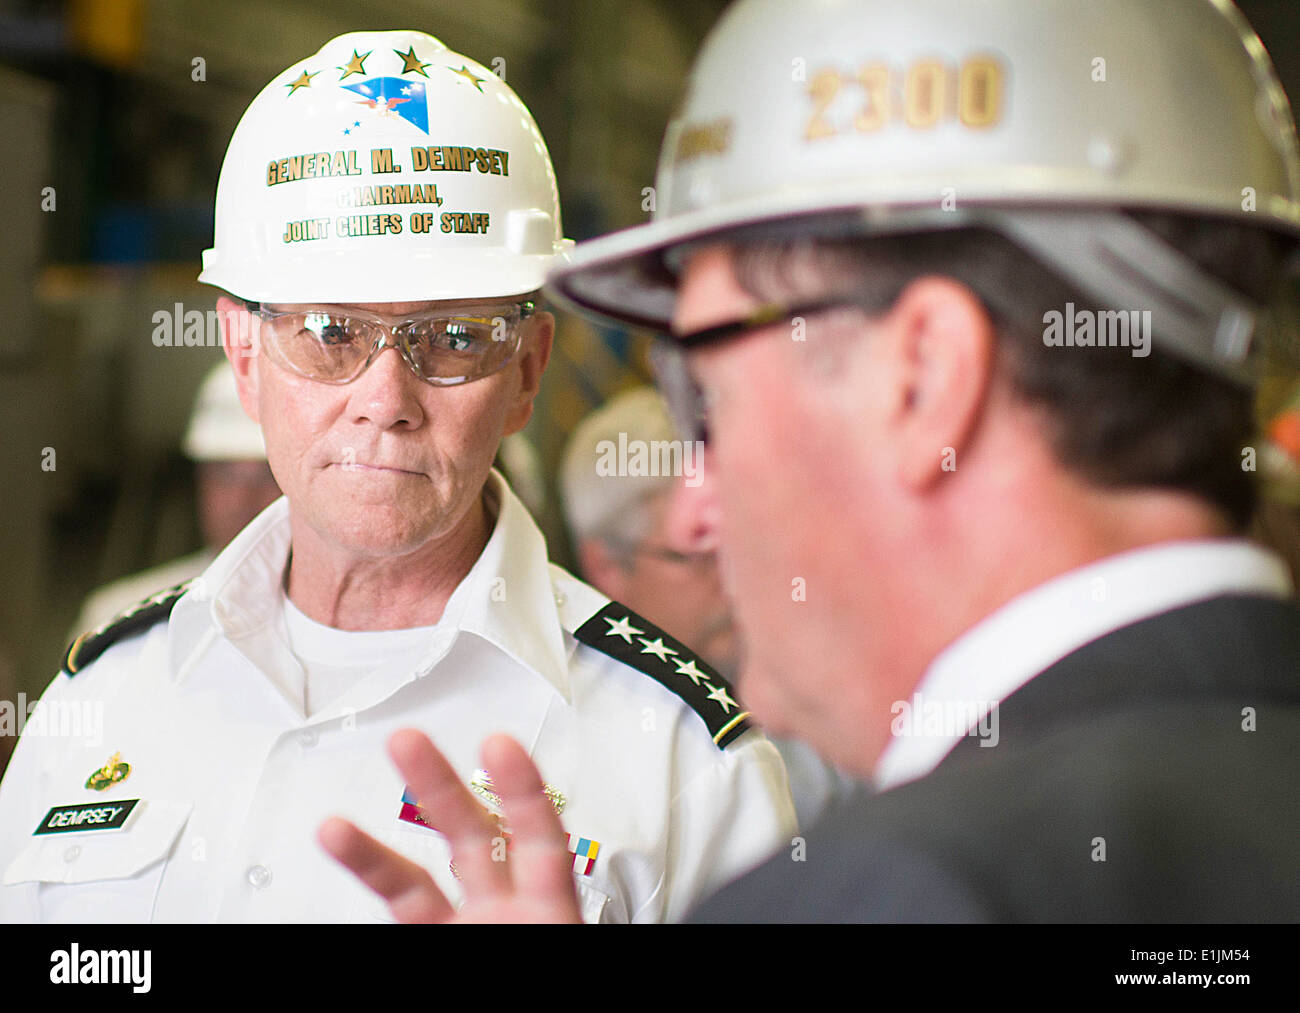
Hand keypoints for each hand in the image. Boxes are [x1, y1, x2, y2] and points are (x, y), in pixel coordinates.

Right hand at [318, 729, 582, 922]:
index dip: (520, 788)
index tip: (500, 745)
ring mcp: (464, 933)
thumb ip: (545, 918)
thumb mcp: (559, 938)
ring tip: (333, 827)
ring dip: (373, 851)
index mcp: (549, 913)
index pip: (536, 837)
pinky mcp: (432, 948)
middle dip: (436, 786)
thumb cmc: (554, 996)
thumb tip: (537, 915)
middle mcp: (503, 916)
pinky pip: (400, 912)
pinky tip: (339, 868)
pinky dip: (366, 883)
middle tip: (409, 742)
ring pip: (414, 885)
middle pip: (469, 838)